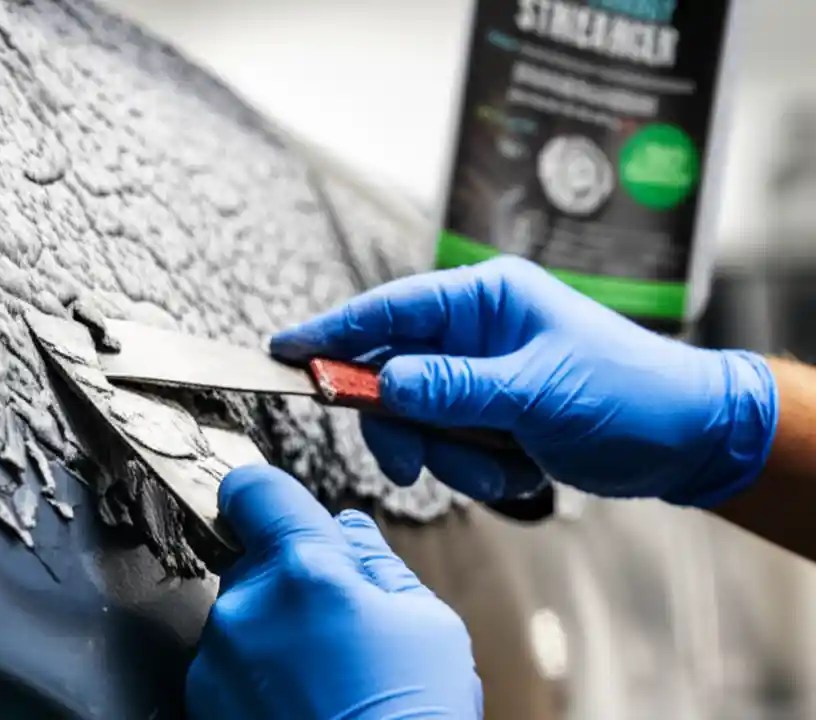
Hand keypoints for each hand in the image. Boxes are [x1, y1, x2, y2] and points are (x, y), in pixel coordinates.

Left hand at [187, 464, 480, 719]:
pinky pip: (228, 663)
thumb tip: (349, 530)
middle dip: (293, 579)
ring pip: (243, 615)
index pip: (253, 489)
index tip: (276, 505)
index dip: (268, 493)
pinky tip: (303, 704)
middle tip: (343, 627)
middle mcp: (245, 609)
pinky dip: (258, 674)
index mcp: (304, 573)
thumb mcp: (427, 628)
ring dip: (274, 631)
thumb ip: (378, 565)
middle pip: (257, 559)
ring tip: (328, 680)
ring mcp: (217, 661)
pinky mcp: (203, 702)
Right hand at [271, 257, 777, 507]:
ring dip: (450, 455)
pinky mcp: (490, 414)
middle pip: (391, 372)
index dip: (333, 330)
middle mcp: (474, 330)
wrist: (689, 440)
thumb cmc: (629, 392)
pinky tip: (521, 469)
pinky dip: (475, 468)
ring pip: (417, 418)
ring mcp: (480, 374)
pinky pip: (448, 444)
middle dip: (404, 423)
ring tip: (505, 465)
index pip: (389, 308)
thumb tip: (383, 385)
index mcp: (485, 297)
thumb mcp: (536, 390)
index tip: (285, 348)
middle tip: (411, 458)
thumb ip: (453, 388)